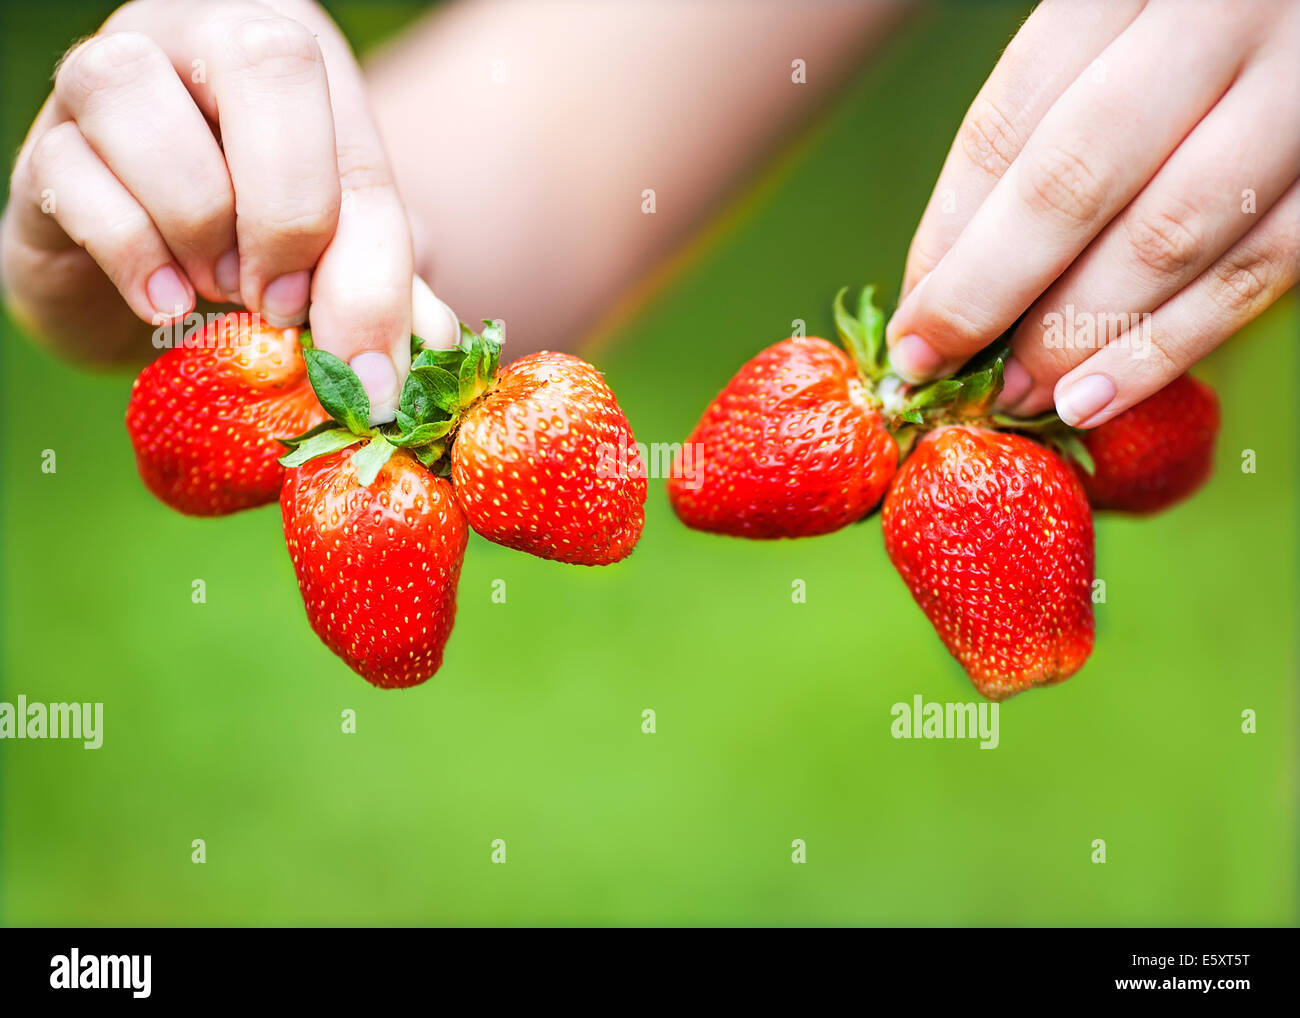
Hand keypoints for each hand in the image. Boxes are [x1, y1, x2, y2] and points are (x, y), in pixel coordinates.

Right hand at [0, 0, 457, 421]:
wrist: (161, 296)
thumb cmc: (269, 264)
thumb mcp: (344, 273)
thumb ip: (388, 291)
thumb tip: (435, 341)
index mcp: (300, 60)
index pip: (355, 140)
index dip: (370, 264)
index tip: (367, 365)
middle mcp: (203, 37)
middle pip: (264, 64)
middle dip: (289, 210)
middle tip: (283, 307)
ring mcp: (110, 77)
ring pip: (137, 95)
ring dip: (197, 222)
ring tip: (218, 290)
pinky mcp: (43, 146)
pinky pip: (70, 174)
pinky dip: (131, 254)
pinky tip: (164, 305)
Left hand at [887, 0, 1298, 426]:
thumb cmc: (1196, 21)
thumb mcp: (1115, 23)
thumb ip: (1048, 116)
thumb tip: (946, 270)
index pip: (1010, 122)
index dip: (946, 237)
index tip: (909, 321)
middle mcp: (1220, 17)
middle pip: (1073, 181)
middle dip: (987, 295)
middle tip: (933, 369)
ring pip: (1167, 239)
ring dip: (1073, 339)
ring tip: (1013, 400)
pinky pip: (1258, 271)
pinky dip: (1168, 347)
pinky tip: (1094, 398)